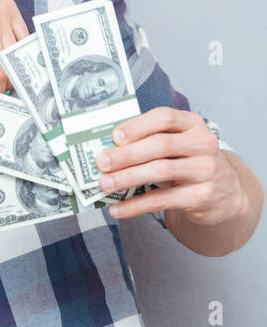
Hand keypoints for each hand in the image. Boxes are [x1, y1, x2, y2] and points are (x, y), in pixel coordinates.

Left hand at [95, 107, 246, 223]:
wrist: (224, 194)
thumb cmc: (187, 163)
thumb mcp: (175, 146)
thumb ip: (147, 142)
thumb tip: (106, 151)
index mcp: (193, 124)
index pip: (165, 117)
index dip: (138, 126)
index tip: (114, 136)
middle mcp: (203, 144)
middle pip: (161, 145)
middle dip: (127, 154)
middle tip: (101, 162)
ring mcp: (206, 170)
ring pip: (161, 171)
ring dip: (128, 178)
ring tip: (104, 184)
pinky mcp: (202, 196)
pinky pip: (163, 200)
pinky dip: (136, 205)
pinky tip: (117, 209)